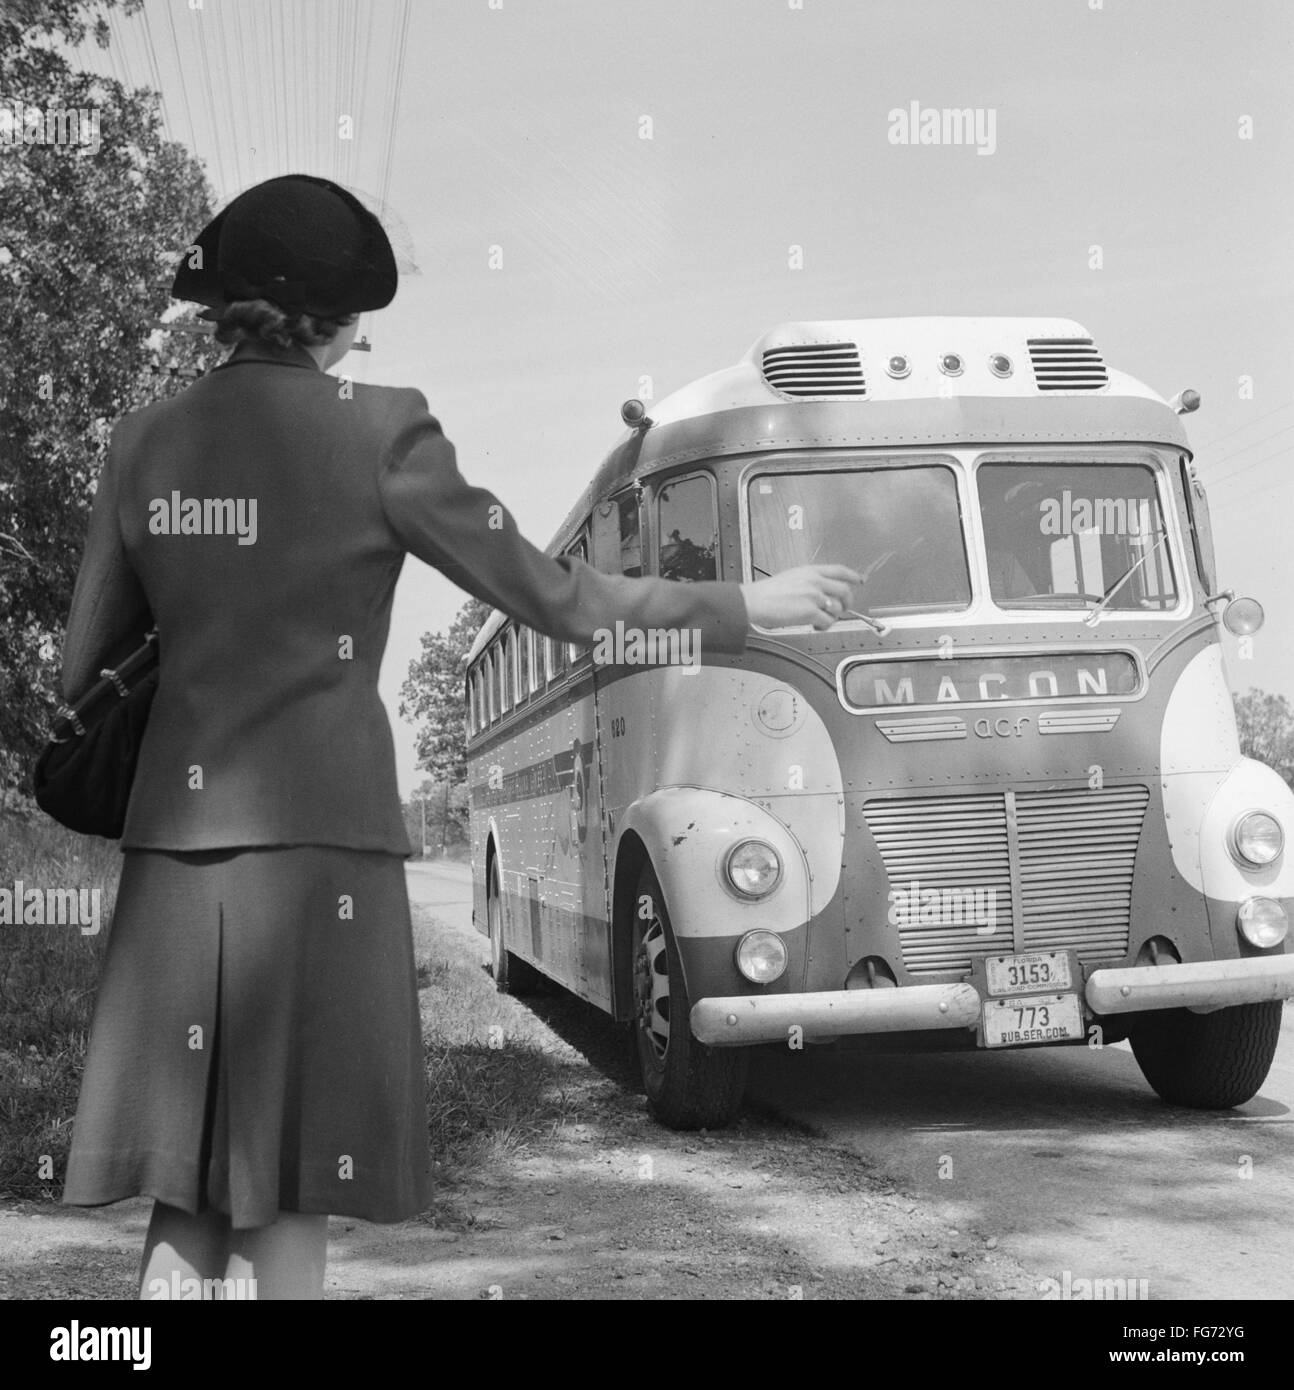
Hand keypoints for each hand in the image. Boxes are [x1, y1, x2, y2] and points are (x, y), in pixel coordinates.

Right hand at [740, 564, 862, 630]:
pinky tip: (814, 625)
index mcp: (810, 571)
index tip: (859, 580)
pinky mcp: (811, 611)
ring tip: (819, 619)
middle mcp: (815, 581)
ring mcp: (815, 596)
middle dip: (847, 602)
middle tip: (842, 609)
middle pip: (844, 590)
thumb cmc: (767, 593)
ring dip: (831, 616)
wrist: (755, 601)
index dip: (852, 575)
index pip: (839, 570)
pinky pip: (828, 621)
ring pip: (837, 608)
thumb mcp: (792, 578)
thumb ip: (810, 582)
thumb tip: (823, 593)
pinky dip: (823, 626)